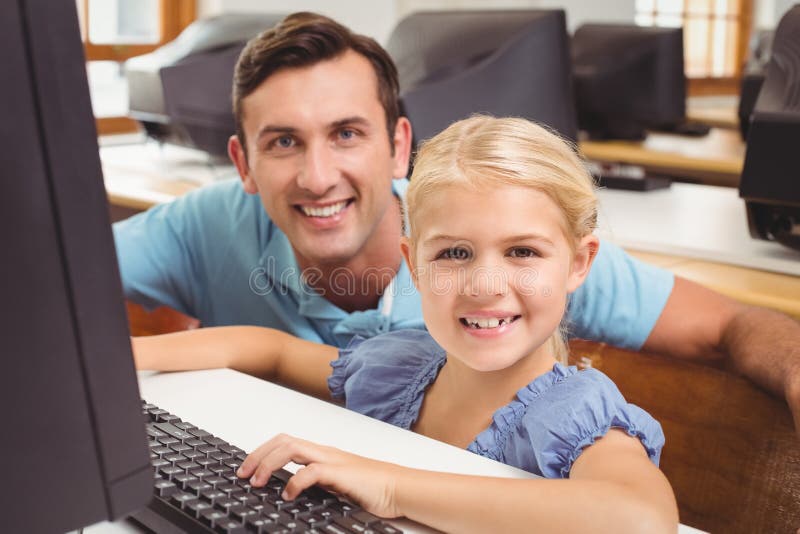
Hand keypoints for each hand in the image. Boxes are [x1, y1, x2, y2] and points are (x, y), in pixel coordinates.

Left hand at [237, 433, 402, 517]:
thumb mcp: (333, 485)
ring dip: (269, 463)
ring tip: (257, 482)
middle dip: (258, 455)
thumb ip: (313, 483)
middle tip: (243, 475)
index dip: (261, 452)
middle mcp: (323, 452)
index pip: (285, 442)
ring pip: (292, 448)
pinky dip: (295, 482)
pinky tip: (287, 495)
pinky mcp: (340, 473)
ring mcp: (331, 460)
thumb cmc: (369, 488)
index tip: (245, 469)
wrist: (397, 488)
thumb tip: (286, 491)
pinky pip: (312, 471)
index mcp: (320, 453)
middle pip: (283, 440)